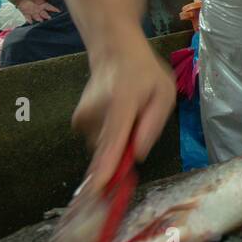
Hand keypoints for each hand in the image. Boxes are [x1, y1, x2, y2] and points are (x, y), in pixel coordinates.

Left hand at [17, 0, 60, 22]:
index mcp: (44, 5)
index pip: (50, 8)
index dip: (55, 9)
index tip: (59, 11)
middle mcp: (40, 10)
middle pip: (45, 14)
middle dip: (47, 16)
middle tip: (49, 18)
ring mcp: (34, 13)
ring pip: (38, 17)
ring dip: (39, 19)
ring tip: (41, 20)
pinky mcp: (27, 15)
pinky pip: (28, 18)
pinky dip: (29, 20)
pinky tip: (31, 21)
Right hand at [71, 41, 175, 192]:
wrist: (113, 52)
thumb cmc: (145, 73)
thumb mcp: (164, 94)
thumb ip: (153, 125)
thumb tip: (137, 155)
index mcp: (121, 104)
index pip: (112, 141)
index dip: (106, 168)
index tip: (97, 189)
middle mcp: (95, 113)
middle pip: (109, 152)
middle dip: (125, 154)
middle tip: (140, 127)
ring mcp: (83, 118)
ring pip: (104, 148)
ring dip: (119, 142)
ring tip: (129, 115)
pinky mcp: (77, 123)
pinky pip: (98, 142)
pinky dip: (109, 137)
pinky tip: (116, 116)